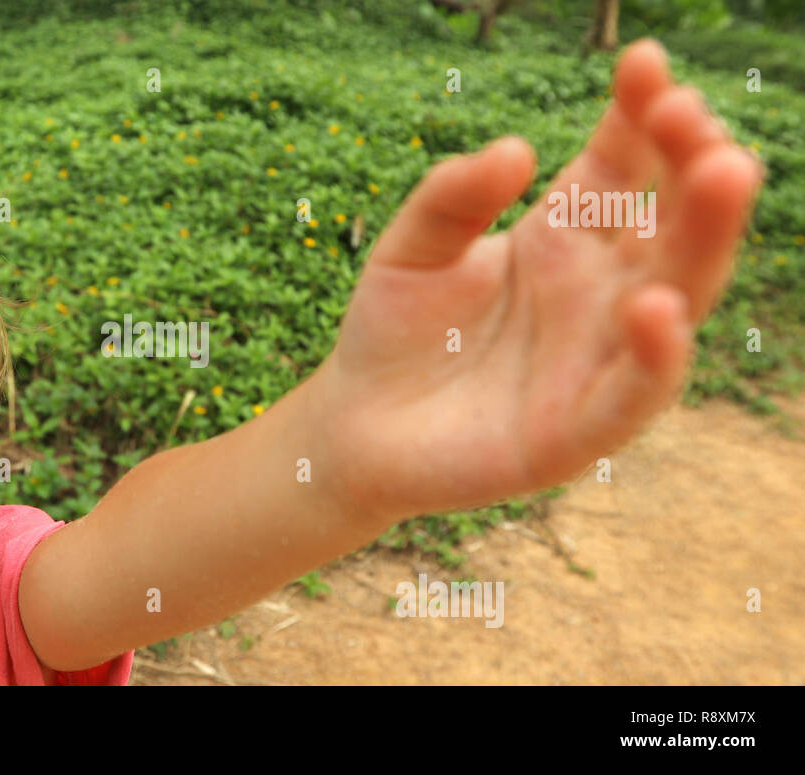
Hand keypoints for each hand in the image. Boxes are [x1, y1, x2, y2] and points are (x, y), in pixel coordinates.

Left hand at [315, 39, 761, 519]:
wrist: (356, 427)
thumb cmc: (393, 330)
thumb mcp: (409, 248)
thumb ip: (450, 197)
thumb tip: (514, 150)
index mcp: (565, 237)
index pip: (623, 165)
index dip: (641, 115)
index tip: (641, 63)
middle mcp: (598, 292)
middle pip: (671, 222)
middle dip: (694, 163)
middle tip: (690, 113)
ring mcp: (596, 359)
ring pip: (676, 296)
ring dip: (706, 238)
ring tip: (723, 173)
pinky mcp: (577, 431)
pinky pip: (633, 393)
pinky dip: (655, 355)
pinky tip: (655, 308)